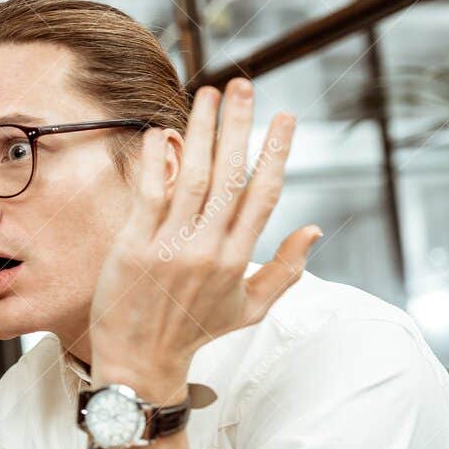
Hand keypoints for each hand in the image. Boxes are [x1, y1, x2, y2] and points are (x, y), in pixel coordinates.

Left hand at [87, 78, 321, 401]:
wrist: (141, 363)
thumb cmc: (194, 332)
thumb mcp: (250, 309)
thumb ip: (285, 270)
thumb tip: (314, 231)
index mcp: (238, 259)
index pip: (263, 195)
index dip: (276, 152)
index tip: (285, 116)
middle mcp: (208, 249)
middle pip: (230, 176)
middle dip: (239, 126)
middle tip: (244, 85)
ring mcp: (169, 247)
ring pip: (193, 177)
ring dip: (202, 131)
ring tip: (209, 94)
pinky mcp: (133, 247)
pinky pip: (149, 194)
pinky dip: (158, 161)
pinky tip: (164, 131)